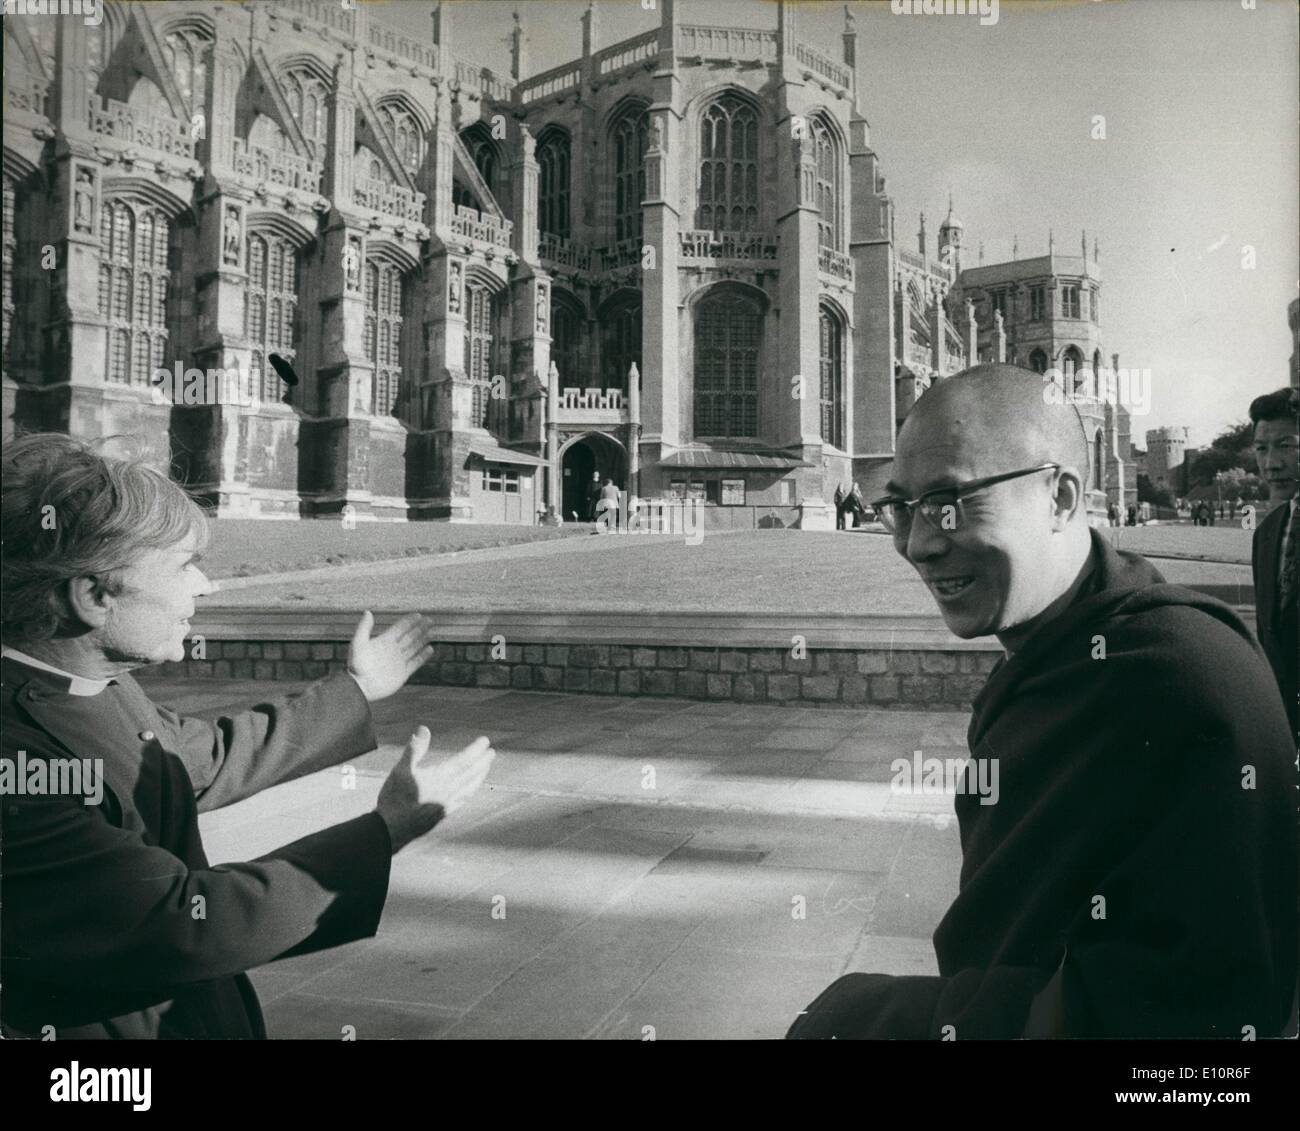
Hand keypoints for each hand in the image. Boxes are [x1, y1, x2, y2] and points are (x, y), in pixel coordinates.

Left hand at [347, 611, 433, 702]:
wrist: (359, 687)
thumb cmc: (356, 666)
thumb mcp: (358, 643)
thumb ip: (364, 628)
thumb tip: (368, 611)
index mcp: (384, 641)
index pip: (400, 628)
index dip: (409, 621)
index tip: (418, 615)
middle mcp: (393, 650)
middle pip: (410, 636)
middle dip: (420, 628)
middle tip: (430, 620)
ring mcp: (398, 661)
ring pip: (414, 648)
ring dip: (423, 640)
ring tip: (431, 632)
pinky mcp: (403, 673)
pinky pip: (416, 663)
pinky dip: (423, 656)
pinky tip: (430, 649)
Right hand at [375, 727, 494, 852]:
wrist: (389, 831)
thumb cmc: (393, 799)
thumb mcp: (400, 770)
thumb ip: (414, 750)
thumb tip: (423, 729)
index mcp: (438, 779)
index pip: (463, 761)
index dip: (475, 750)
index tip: (485, 742)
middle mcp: (447, 792)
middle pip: (470, 773)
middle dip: (482, 761)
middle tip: (492, 752)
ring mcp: (446, 805)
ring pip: (469, 787)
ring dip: (479, 776)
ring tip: (486, 767)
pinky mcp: (442, 815)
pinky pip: (463, 800)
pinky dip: (470, 791)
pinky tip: (470, 790)